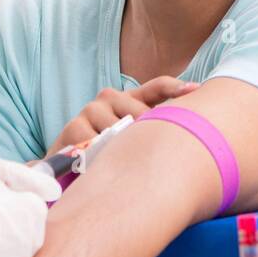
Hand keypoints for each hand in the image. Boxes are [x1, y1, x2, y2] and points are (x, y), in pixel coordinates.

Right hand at [45, 76, 198, 155]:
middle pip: (141, 112)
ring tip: (119, 165)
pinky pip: (100, 145)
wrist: (61, 169)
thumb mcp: (129, 144)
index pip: (156, 87)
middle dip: (147, 134)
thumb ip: (150, 135)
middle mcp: (109, 98)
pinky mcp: (74, 127)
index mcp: (127, 99)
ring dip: (123, 150)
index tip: (196, 89)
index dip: (176, 87)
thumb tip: (188, 139)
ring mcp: (90, 110)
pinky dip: (104, 159)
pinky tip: (102, 168)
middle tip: (148, 156)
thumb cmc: (103, 156)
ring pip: (122, 130)